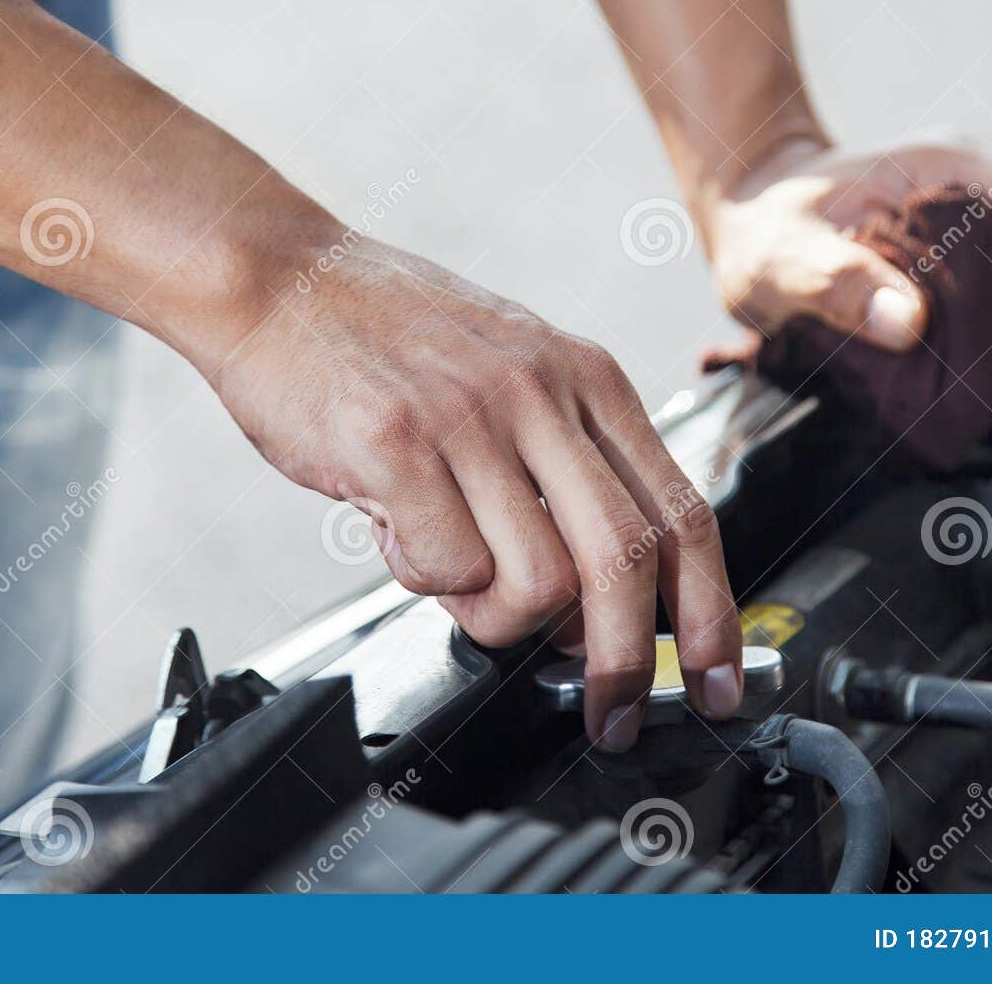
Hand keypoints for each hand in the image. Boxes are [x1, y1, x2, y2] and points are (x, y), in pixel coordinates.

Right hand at [210, 213, 743, 749]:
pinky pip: (445, 568)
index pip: (684, 512)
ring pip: (539, 581)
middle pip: (627, 561)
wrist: (275, 277)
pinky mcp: (395, 444)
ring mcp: (469, 417)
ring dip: (496, 614)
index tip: (716, 679)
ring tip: (450, 570)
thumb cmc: (387, 336)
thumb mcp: (512, 375)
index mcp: (585, 378)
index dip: (711, 613)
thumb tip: (590, 610)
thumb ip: (564, 476)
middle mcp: (540, 392)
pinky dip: (423, 579)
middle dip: (626, 663)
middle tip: (611, 714)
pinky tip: (395, 532)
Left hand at [704, 140, 991, 354]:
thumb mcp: (780, 256)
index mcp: (950, 170)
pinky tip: (941, 364)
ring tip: (956, 370)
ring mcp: (976, 235)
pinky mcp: (964, 272)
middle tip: (978, 365)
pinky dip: (986, 344)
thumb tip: (907, 324)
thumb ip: (836, 282)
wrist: (751, 214)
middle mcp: (978, 197)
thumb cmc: (765, 223)